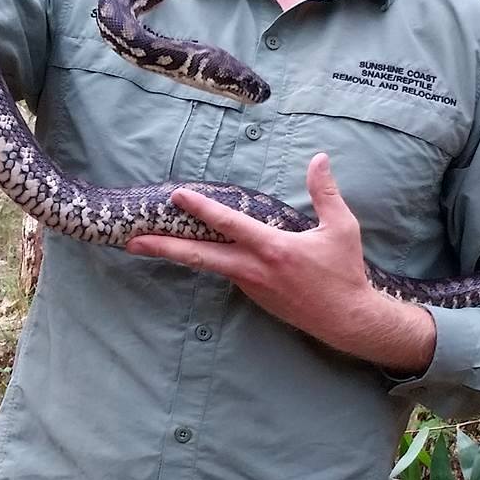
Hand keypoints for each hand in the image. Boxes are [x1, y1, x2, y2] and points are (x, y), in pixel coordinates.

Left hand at [126, 153, 436, 373]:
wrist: (348, 321)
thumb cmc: (344, 272)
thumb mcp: (342, 228)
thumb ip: (325, 192)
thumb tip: (319, 158)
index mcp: (272, 249)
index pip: (228, 224)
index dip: (201, 208)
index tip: (177, 195)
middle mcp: (253, 269)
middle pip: (199, 256)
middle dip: (163, 248)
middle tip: (131, 241)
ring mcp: (250, 285)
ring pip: (207, 265)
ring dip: (177, 254)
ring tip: (147, 244)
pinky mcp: (253, 295)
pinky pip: (224, 271)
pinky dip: (204, 259)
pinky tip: (190, 250)